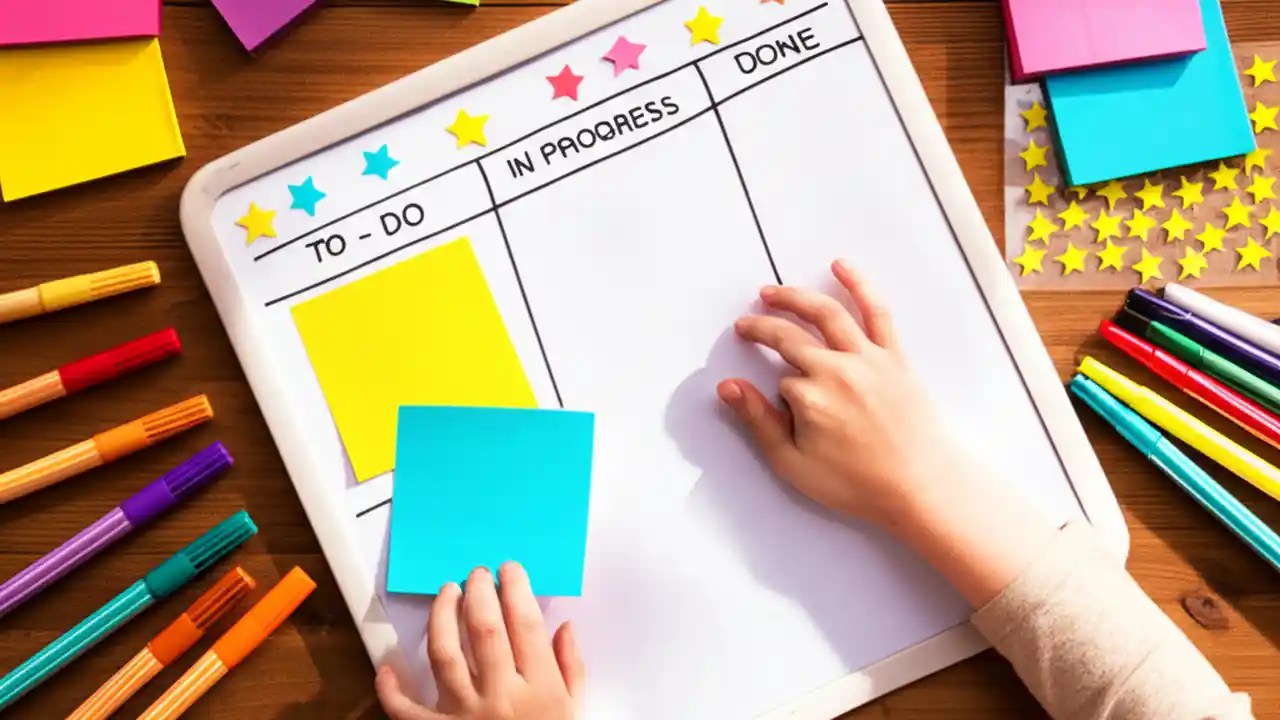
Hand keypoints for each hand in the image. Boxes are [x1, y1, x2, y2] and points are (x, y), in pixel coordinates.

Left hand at [376, 563, 583, 719]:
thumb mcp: (574, 710)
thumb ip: (571, 668)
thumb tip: (565, 626)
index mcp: (539, 689)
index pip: (525, 623)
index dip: (516, 588)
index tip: (509, 569)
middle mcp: (501, 697)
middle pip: (483, 629)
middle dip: (479, 591)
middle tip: (477, 573)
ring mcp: (465, 715)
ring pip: (443, 654)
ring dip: (442, 616)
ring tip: (446, 593)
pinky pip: (405, 710)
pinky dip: (391, 688)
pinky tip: (388, 665)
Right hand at [717, 259, 970, 530]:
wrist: (920, 488)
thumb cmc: (858, 484)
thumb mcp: (792, 464)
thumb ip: (758, 421)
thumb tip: (729, 387)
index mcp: (811, 396)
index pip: (778, 380)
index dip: (775, 395)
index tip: (772, 400)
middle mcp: (838, 369)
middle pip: (790, 336)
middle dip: (763, 328)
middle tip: (746, 326)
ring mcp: (869, 358)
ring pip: (825, 313)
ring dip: (794, 297)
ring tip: (772, 292)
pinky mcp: (894, 356)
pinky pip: (877, 311)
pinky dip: (859, 284)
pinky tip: (841, 266)